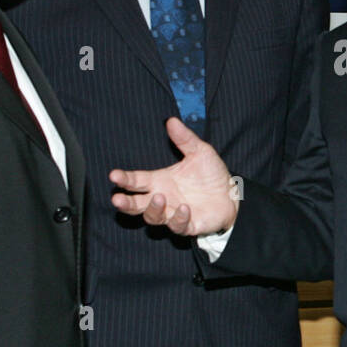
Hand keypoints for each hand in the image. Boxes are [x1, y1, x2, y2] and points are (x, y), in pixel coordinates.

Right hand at [110, 117, 237, 234]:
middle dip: (125, 202)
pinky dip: (178, 219)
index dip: (124, 178)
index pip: (136, 181)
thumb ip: (184, 139)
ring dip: (153, 209)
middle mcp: (162, 198)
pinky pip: (178, 226)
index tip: (113, 175)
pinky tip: (184, 208)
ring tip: (159, 198)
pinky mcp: (188, 225)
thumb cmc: (210, 174)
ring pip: (153, 217)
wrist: (232, 194)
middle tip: (117, 198)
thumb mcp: (199, 151)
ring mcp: (173, 213)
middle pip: (136, 204)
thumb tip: (171, 120)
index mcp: (160, 180)